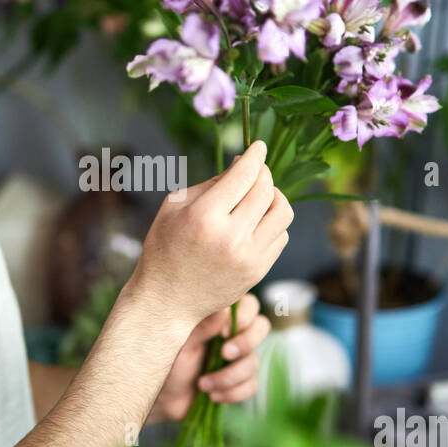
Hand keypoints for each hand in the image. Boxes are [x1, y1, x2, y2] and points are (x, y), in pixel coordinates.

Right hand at [129, 140, 291, 331]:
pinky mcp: (258, 271)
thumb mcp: (174, 207)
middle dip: (263, 173)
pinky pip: (281, 236)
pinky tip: (256, 221)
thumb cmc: (165, 248)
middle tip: (255, 169)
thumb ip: (210, 184)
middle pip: (265, 190)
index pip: (243, 175)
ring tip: (260, 196)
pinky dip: (272, 222)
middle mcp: (231, 236)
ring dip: (274, 196)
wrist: (167, 300)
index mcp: (205, 216)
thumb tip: (242, 167)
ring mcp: (249, 256)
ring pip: (282, 212)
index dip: (254, 156)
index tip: (258, 146)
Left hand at [149, 293, 270, 422]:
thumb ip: (202, 327)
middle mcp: (231, 334)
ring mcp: (237, 358)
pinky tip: (213, 395)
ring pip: (253, 362)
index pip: (248, 304)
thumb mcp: (179, 342)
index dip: (244, 316)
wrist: (160, 398)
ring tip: (203, 384)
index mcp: (218, 317)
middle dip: (245, 343)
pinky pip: (251, 385)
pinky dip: (233, 393)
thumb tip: (224, 311)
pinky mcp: (239, 382)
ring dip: (229, 376)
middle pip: (261, 327)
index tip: (223, 332)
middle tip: (224, 354)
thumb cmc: (164, 362)